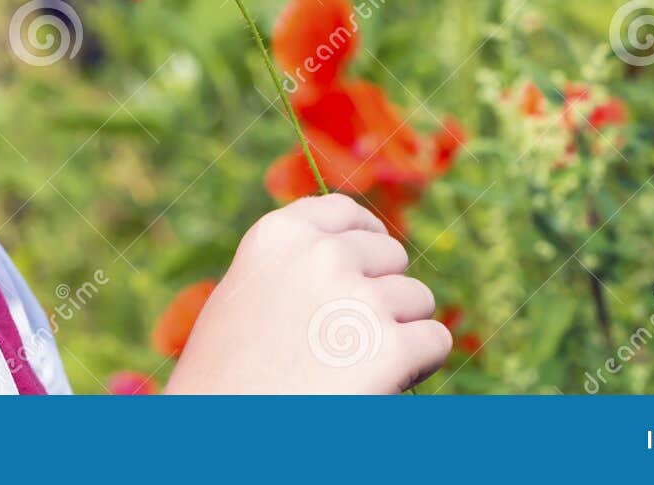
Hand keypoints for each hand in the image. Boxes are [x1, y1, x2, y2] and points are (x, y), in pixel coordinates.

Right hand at [163, 193, 452, 393]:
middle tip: (346, 342)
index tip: (368, 268)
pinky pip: (434, 341)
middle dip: (382, 293)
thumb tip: (354, 246)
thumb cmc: (224, 382)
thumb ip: (293, 266)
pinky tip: (382, 385)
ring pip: (418, 300)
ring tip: (353, 369)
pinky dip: (419, 366)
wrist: (218, 442)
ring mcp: (358, 299)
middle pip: (391, 255)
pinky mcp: (391, 348)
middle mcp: (320, 255)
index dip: (365, 241)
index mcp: (278, 236)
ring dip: (399, 331)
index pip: (346, 211)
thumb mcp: (245, 298)